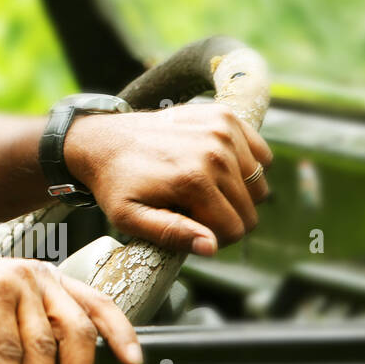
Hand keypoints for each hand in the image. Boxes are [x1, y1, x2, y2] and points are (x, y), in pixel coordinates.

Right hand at [0, 251, 141, 363]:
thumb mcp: (1, 305)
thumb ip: (33, 322)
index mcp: (45, 277)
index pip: (97, 302)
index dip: (120, 332)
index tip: (134, 362)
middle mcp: (34, 275)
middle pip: (75, 332)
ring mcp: (11, 283)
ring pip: (43, 348)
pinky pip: (7, 351)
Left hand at [65, 103, 273, 254]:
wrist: (103, 140)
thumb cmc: (116, 183)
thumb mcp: (129, 217)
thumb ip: (171, 234)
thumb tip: (212, 246)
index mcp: (193, 179)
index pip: (235, 228)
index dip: (215, 237)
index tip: (191, 227)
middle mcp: (214, 152)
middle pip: (250, 208)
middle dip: (225, 216)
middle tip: (191, 207)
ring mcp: (221, 130)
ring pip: (257, 184)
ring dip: (235, 191)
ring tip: (199, 185)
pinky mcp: (224, 116)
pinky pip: (261, 154)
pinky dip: (245, 165)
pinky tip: (215, 166)